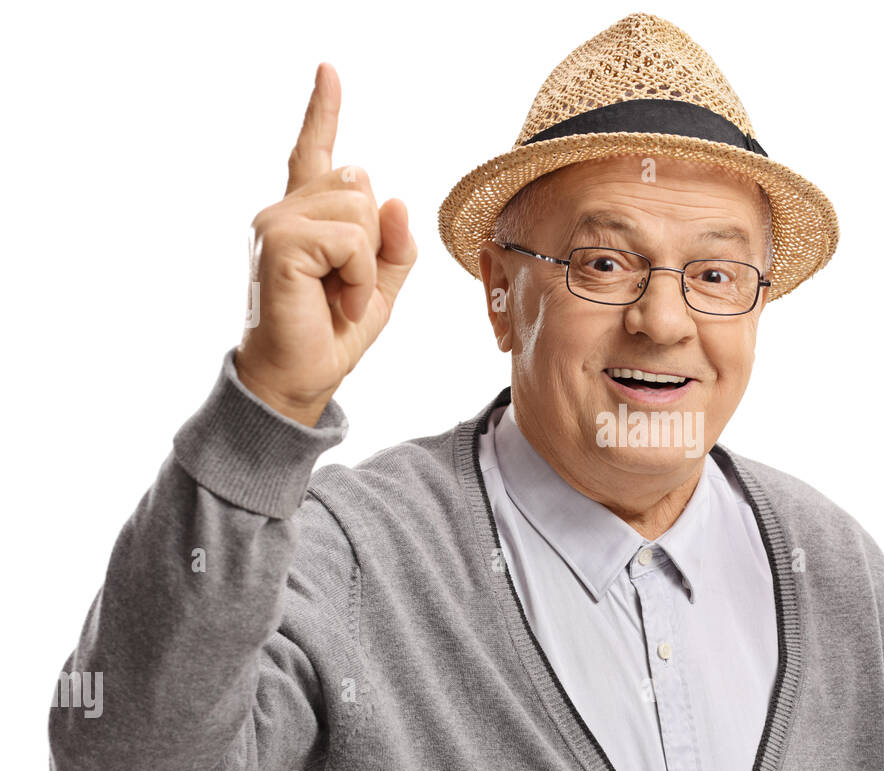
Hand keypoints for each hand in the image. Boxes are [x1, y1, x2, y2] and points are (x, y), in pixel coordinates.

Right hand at [235, 62, 417, 425]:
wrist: (301, 377)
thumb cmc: (333, 334)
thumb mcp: (380, 287)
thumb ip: (395, 245)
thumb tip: (396, 200)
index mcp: (308, 216)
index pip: (315, 152)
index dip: (323, 110)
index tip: (328, 70)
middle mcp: (286, 210)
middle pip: (362, 182)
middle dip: (374, 239)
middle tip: (350, 286)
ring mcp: (277, 222)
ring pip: (359, 208)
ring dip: (367, 263)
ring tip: (342, 297)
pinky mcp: (280, 240)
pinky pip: (351, 240)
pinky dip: (359, 276)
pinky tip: (338, 302)